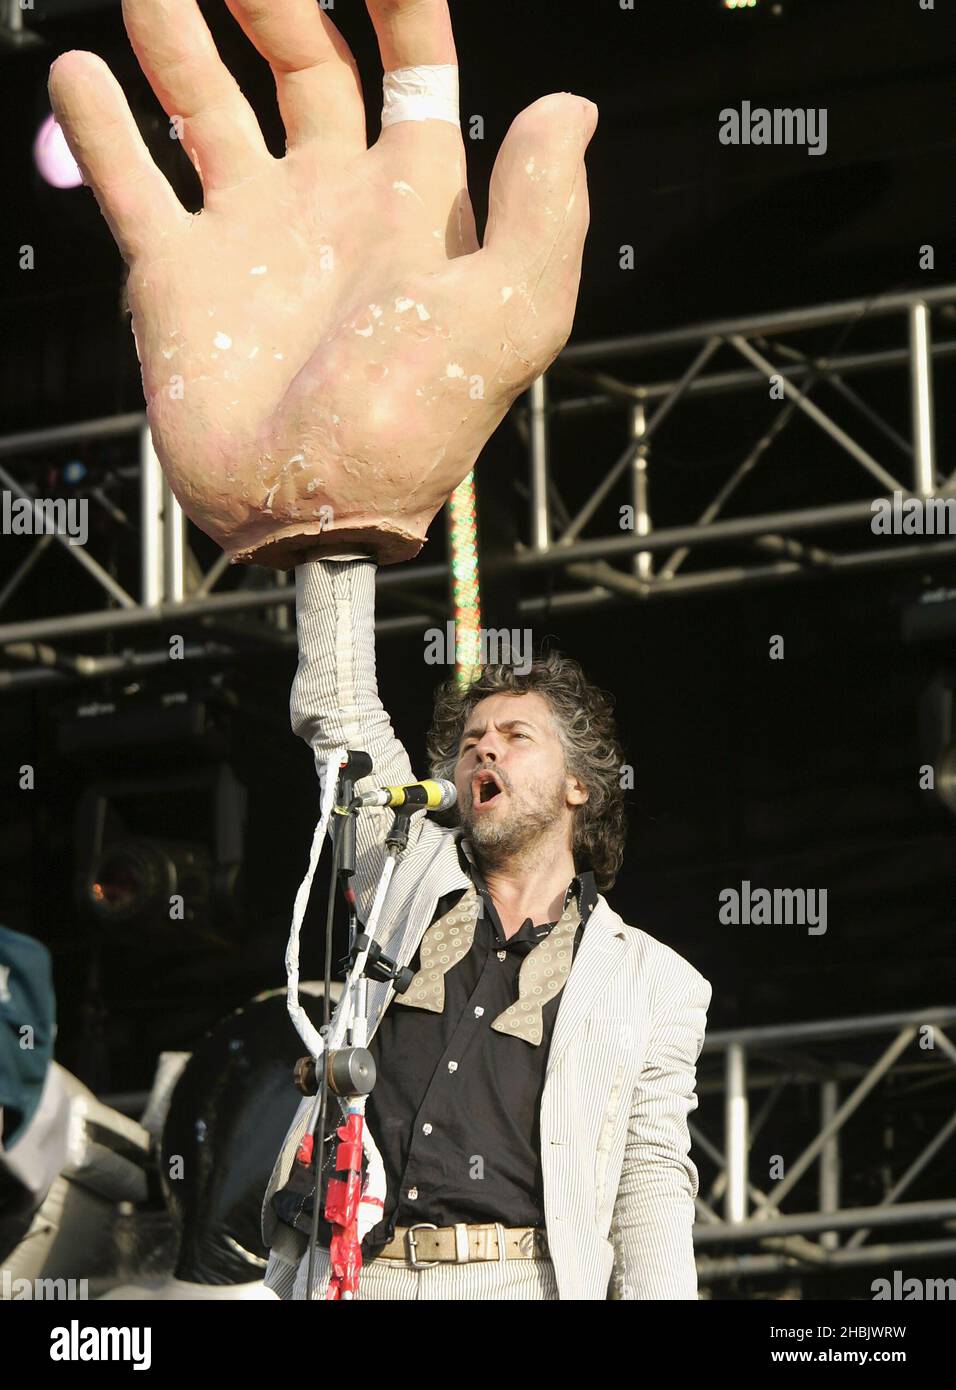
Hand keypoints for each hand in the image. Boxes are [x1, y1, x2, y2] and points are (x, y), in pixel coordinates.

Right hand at [49, 0, 597, 565]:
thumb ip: (542, 213)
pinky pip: (132, 181)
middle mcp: (330, 204)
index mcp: (413, 206)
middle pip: (307, 65)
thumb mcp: (506, 320)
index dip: (402, 3)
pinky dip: (101, 126)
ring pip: (209, 105)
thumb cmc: (414, 427)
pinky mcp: (175, 274)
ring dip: (182, 37)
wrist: (308, 512)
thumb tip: (568, 107)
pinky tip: (78, 68)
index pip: (415, 71)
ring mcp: (249, 235)